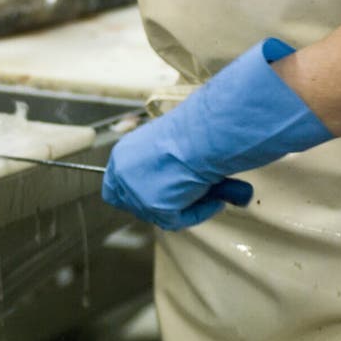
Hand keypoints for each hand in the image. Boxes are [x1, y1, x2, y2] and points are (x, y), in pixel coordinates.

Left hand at [102, 38, 332, 229]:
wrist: (221, 123)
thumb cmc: (211, 119)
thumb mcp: (190, 127)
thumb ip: (176, 139)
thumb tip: (185, 129)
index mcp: (128, 146)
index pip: (120, 184)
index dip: (154, 186)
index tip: (183, 180)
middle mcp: (123, 163)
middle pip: (138, 202)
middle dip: (173, 195)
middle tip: (199, 177)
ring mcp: (134, 182)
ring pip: (162, 212)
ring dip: (188, 200)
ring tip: (208, 176)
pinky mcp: (151, 201)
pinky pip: (177, 220)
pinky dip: (198, 209)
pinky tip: (211, 186)